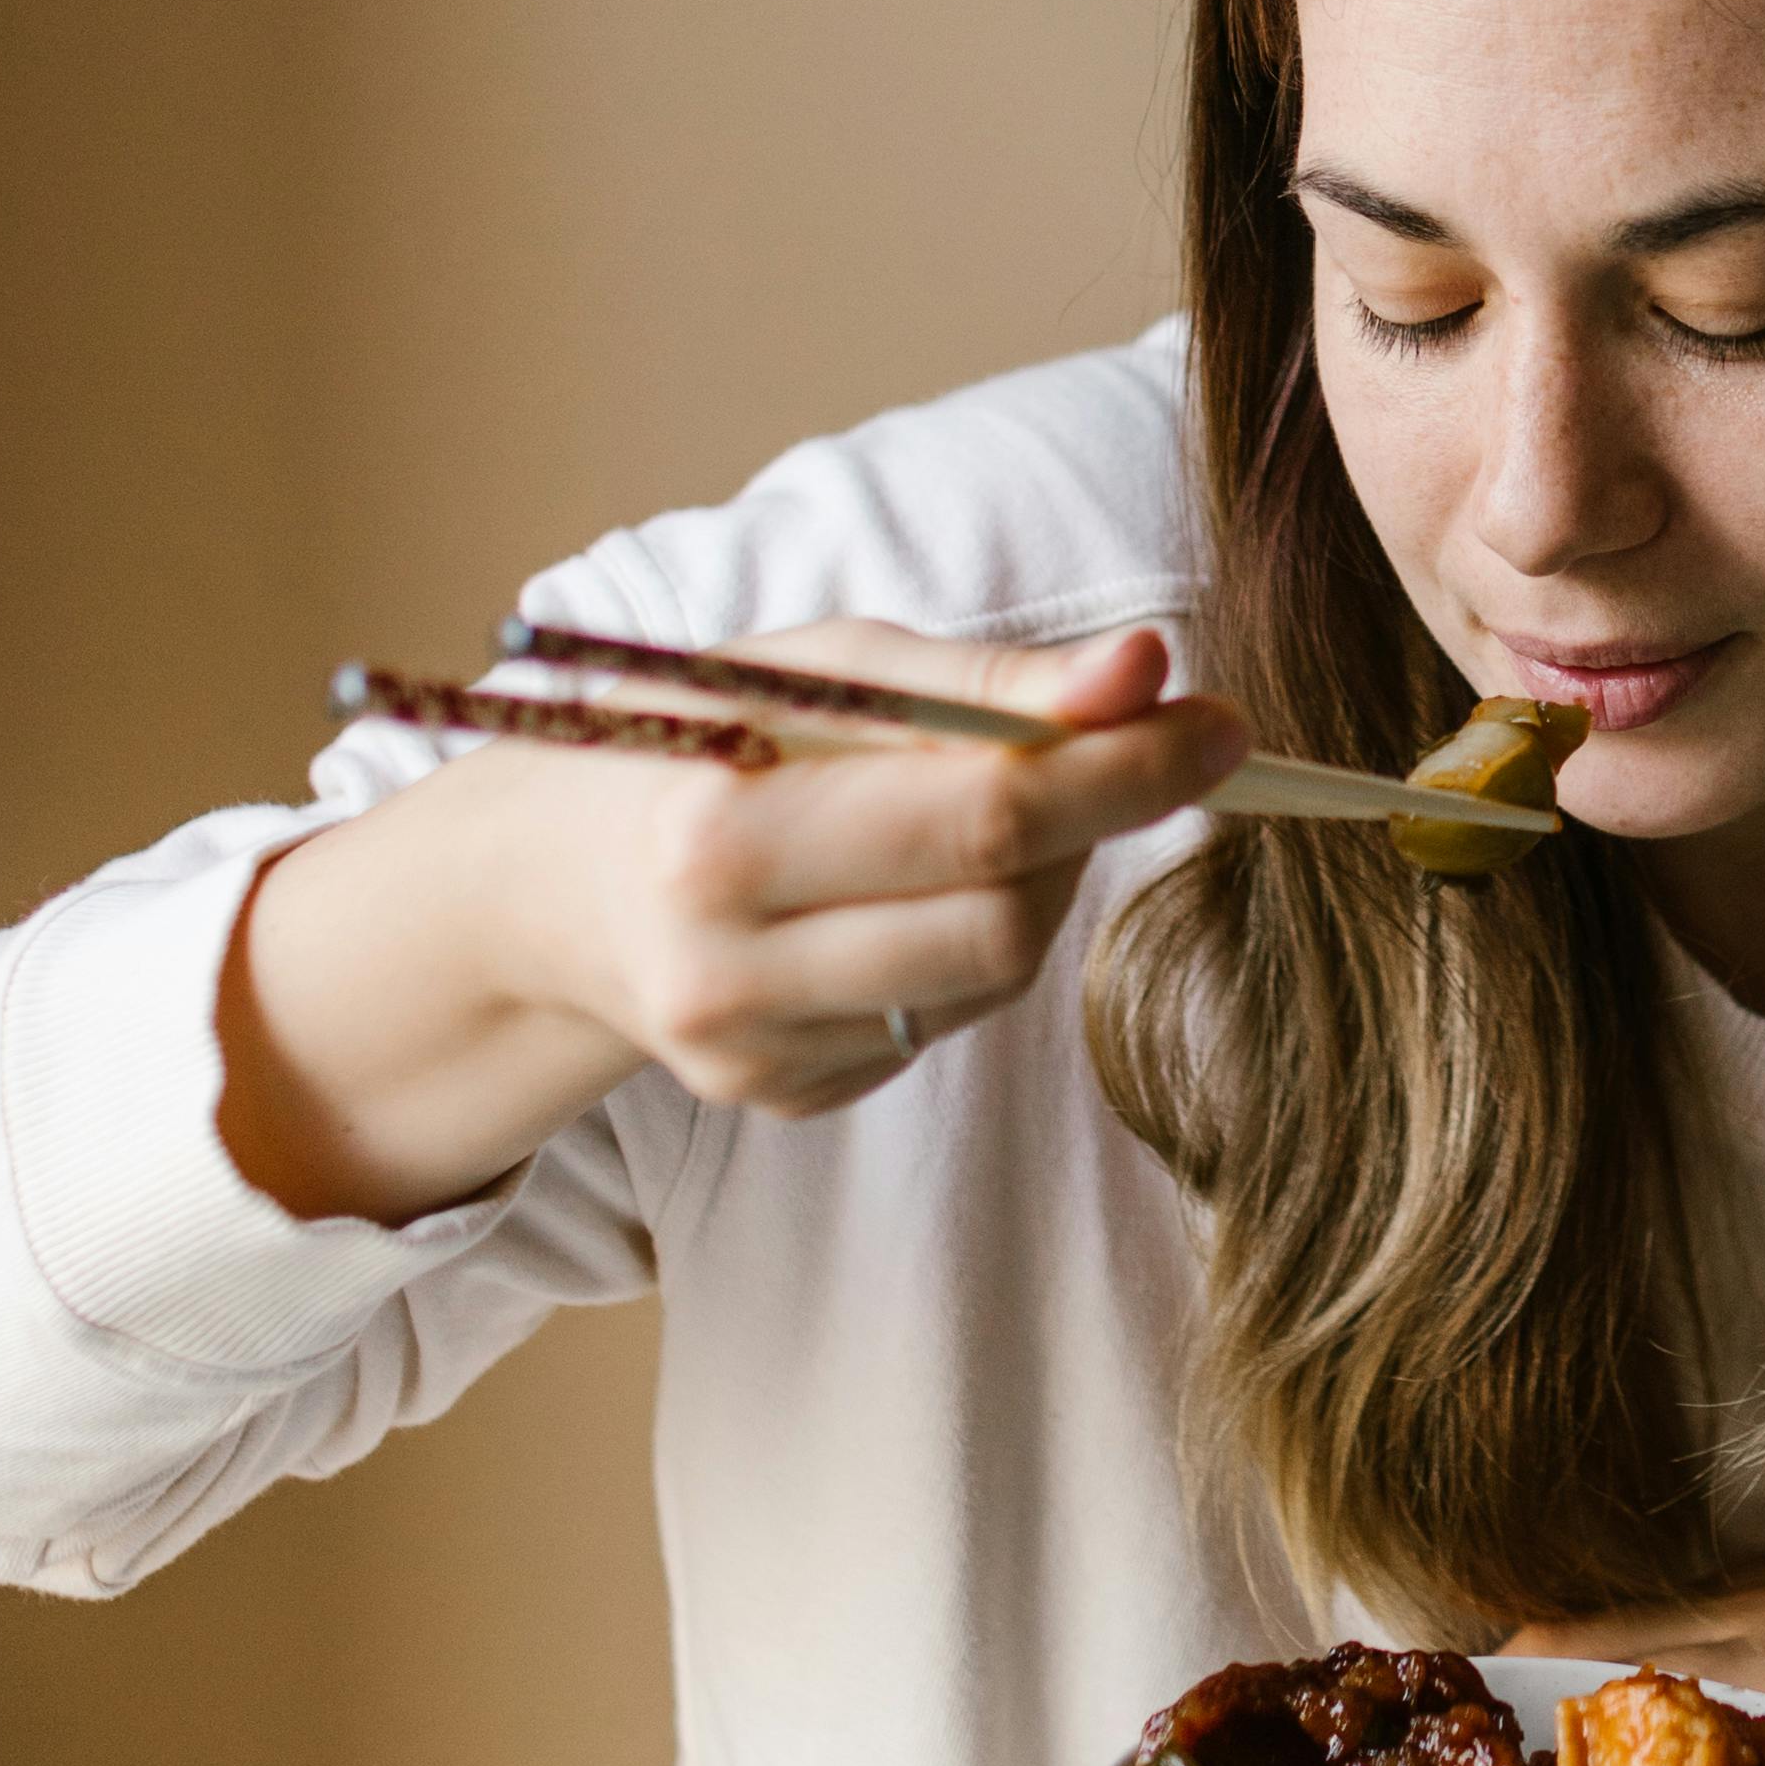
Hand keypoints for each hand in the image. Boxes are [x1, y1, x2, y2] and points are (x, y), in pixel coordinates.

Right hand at [223, 618, 1243, 1223]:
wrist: (543, 881)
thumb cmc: (700, 739)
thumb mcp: (820, 668)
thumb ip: (987, 682)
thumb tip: (1148, 670)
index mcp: (721, 830)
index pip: (981, 815)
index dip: (1123, 771)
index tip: (1221, 726)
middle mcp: (726, 963)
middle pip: (1003, 917)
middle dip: (1094, 825)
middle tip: (1134, 752)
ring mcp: (752, 1052)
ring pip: (993, 978)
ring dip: (1035, 887)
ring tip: (983, 816)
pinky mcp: (782, 1097)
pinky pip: (943, 1024)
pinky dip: (963, 948)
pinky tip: (900, 895)